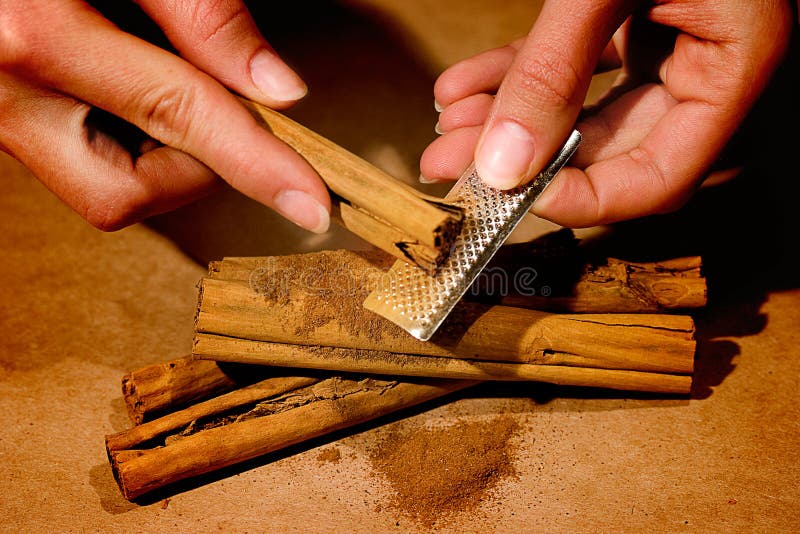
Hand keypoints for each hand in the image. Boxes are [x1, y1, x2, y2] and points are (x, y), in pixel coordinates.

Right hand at [0, 0, 329, 232]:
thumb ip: (201, 12)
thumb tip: (277, 90)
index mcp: (35, 34)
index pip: (180, 117)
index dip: (257, 164)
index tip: (310, 204)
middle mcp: (2, 92)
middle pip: (124, 193)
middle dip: (194, 169)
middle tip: (218, 113)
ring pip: (102, 190)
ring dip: (164, 161)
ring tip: (167, 86)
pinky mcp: (2, 118)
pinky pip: (80, 164)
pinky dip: (132, 145)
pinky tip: (134, 91)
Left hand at [421, 0, 793, 226]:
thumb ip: (555, 68)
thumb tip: (502, 164)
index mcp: (734, 64)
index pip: (660, 177)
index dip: (583, 198)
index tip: (509, 191)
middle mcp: (707, 67)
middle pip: (609, 150)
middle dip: (521, 156)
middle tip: (449, 161)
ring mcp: (672, 45)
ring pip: (583, 111)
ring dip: (509, 119)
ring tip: (446, 122)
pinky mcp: (640, 21)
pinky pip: (579, 66)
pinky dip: (520, 75)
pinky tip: (463, 86)